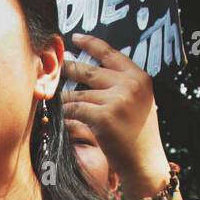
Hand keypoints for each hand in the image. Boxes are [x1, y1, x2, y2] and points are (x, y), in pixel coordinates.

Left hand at [62, 32, 172, 199]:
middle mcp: (129, 85)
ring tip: (59, 104)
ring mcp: (117, 100)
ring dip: (65, 101)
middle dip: (68, 69)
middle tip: (55, 67)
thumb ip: (121, 85)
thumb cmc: (138, 135)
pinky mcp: (103, 116)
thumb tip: (91, 72)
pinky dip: (66, 116)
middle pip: (89, 71)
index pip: (111, 53)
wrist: (144, 161)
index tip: (76, 38)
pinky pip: (75, 110)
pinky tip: (62, 119)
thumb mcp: (138, 102)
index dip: (91, 44)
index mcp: (139, 77)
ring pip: (78, 94)